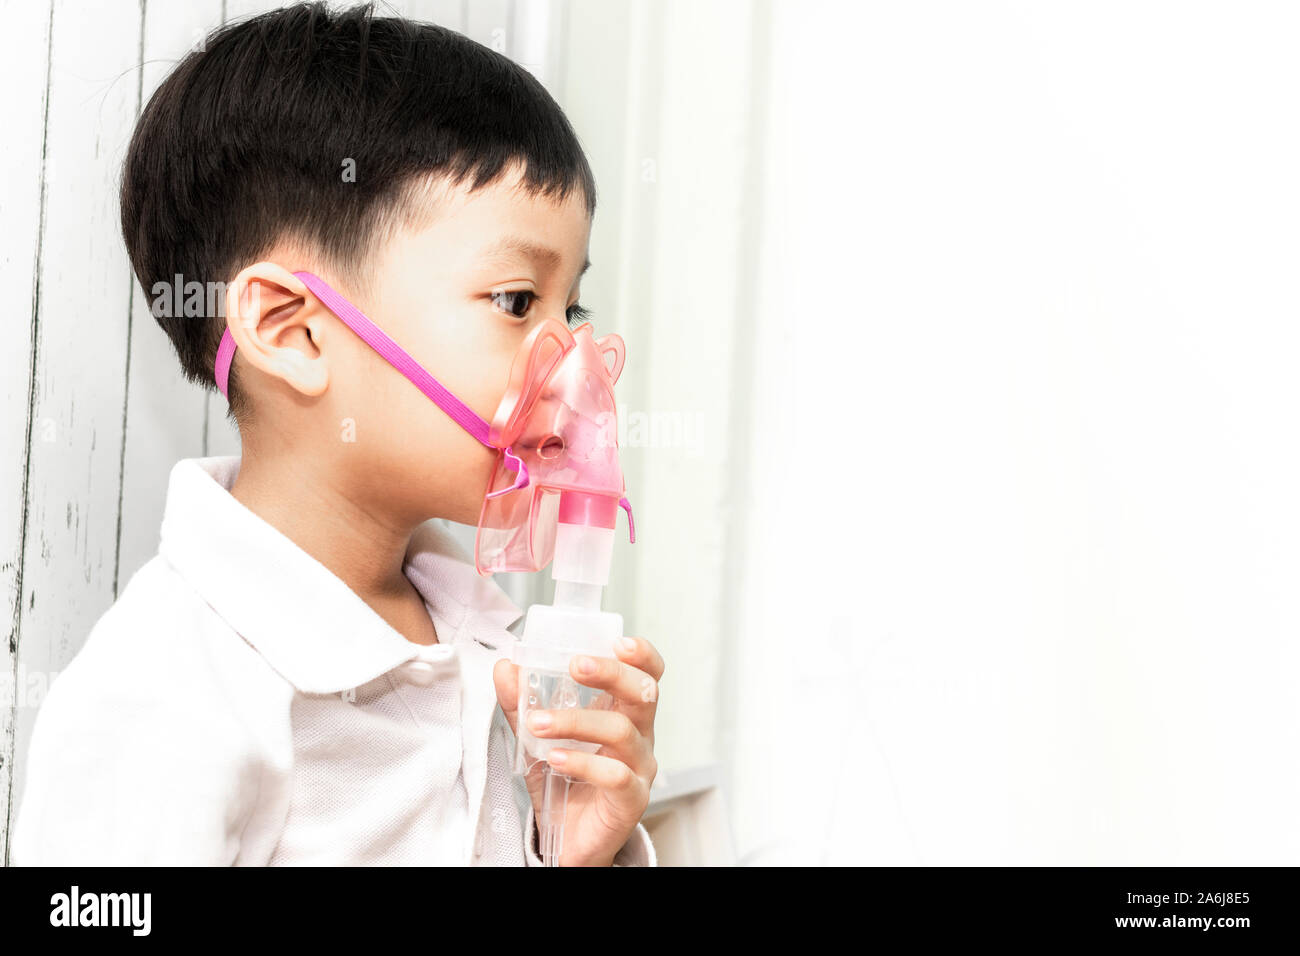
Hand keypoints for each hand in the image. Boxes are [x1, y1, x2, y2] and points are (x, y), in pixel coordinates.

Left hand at [493, 636, 662, 865]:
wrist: (568, 840)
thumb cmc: (564, 783)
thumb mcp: (538, 738)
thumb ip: (522, 703)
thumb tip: (505, 668)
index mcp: (625, 714)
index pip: (648, 675)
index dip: (641, 655)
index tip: (618, 641)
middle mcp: (639, 737)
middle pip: (644, 694)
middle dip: (612, 673)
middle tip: (576, 665)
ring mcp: (639, 769)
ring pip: (622, 731)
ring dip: (576, 721)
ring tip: (539, 723)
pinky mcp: (631, 800)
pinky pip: (615, 775)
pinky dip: (583, 761)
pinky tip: (556, 759)